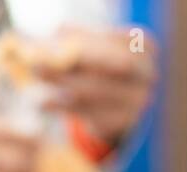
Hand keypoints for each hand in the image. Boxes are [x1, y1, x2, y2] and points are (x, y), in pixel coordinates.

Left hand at [36, 26, 157, 147]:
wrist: (118, 112)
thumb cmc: (103, 70)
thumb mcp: (96, 50)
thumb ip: (80, 39)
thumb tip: (60, 32)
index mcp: (145, 47)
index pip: (116, 39)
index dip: (88, 38)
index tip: (58, 33)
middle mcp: (147, 74)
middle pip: (111, 65)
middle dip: (76, 59)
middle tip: (42, 57)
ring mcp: (138, 101)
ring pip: (96, 91)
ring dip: (62, 83)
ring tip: (38, 74)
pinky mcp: (122, 123)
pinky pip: (89, 114)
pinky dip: (63, 107)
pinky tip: (43, 103)